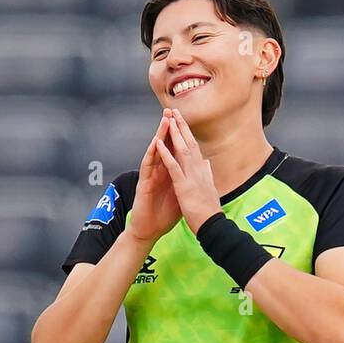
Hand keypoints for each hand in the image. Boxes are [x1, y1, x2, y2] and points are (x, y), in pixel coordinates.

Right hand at [128, 114, 181, 245]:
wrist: (149, 231)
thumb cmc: (163, 215)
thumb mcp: (181, 196)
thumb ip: (188, 182)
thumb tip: (199, 174)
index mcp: (169, 174)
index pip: (175, 152)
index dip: (180, 137)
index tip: (187, 122)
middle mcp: (159, 172)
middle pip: (165, 147)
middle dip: (170, 129)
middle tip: (173, 111)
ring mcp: (151, 176)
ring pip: (156, 152)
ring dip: (160, 136)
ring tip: (165, 120)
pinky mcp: (144, 184)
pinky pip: (148, 167)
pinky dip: (152, 155)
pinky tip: (155, 143)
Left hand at [153, 108, 223, 234]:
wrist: (212, 226)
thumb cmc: (210, 211)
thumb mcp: (209, 189)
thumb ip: (207, 174)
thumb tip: (207, 164)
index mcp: (203, 171)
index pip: (195, 148)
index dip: (188, 133)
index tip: (182, 120)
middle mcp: (199, 170)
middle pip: (189, 143)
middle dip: (181, 126)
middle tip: (174, 110)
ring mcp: (192, 177)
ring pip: (182, 150)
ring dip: (174, 133)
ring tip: (167, 119)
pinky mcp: (184, 186)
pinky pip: (173, 166)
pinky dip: (166, 154)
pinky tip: (159, 143)